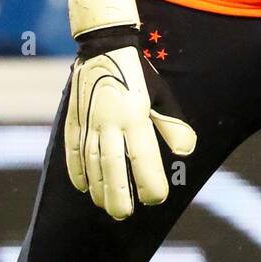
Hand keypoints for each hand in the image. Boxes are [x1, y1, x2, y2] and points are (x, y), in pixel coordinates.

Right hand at [64, 0, 196, 219]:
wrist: (103, 46)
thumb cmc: (139, 75)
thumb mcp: (160, 96)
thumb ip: (172, 126)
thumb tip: (187, 152)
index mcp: (135, 116)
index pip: (143, 158)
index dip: (150, 182)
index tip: (156, 198)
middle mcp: (110, 121)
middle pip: (112, 167)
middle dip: (119, 195)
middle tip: (124, 215)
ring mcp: (89, 121)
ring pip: (91, 163)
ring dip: (98, 188)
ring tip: (106, 205)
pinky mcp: (74, 119)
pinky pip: (73, 150)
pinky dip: (77, 171)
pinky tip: (84, 187)